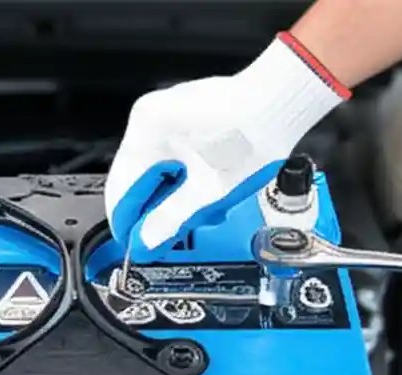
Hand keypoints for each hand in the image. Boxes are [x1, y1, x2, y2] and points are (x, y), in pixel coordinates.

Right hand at [104, 32, 348, 261]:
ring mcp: (163, 113)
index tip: (137, 246)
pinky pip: (166, 153)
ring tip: (196, 212)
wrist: (280, 100)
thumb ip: (172, 220)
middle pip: (135, 179)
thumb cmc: (253, 133)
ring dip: (168, 195)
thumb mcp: (210, 191)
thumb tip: (147, 242)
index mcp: (147, 134)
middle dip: (152, 211)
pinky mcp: (179, 114)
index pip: (121, 191)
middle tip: (167, 237)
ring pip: (152, 168)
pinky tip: (200, 189)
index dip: (128, 224)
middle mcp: (148, 118)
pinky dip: (179, 176)